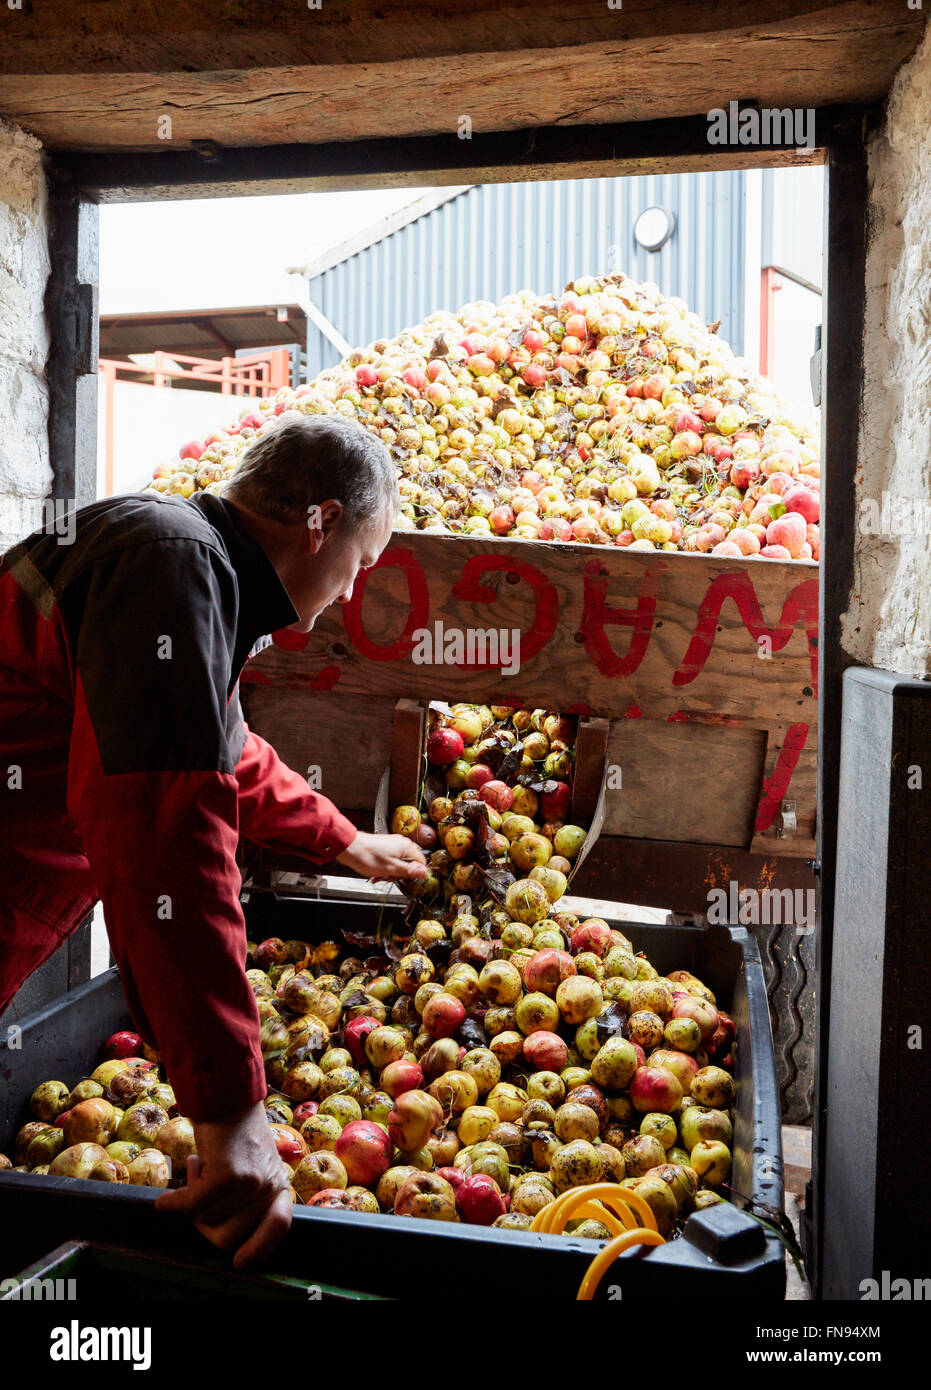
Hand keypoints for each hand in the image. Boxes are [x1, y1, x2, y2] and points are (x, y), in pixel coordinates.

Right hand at [155, 1101, 291, 1268]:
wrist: (226, 1094)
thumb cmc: (234, 1132)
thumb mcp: (253, 1166)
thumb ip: (249, 1197)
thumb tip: (224, 1238)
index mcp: (279, 1185)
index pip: (278, 1227)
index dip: (258, 1248)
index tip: (239, 1260)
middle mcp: (270, 1186)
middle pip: (230, 1237)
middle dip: (205, 1223)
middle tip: (198, 1197)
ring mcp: (251, 1182)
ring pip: (207, 1221)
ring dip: (191, 1201)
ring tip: (198, 1170)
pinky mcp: (228, 1175)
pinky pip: (191, 1205)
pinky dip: (173, 1203)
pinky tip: (165, 1199)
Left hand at [336, 830, 426, 881]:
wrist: (350, 848)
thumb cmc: (368, 857)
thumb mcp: (392, 868)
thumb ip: (409, 871)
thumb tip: (424, 873)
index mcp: (406, 847)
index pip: (421, 861)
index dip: (415, 872)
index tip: (406, 879)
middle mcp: (401, 843)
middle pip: (410, 862)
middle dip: (400, 873)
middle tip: (389, 878)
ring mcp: (392, 843)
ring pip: (399, 862)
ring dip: (390, 872)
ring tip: (379, 876)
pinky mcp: (384, 846)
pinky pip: (390, 859)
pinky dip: (384, 867)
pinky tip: (376, 873)